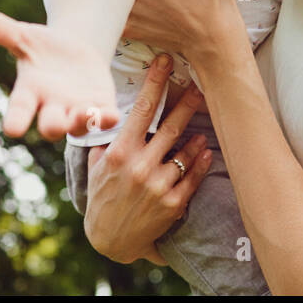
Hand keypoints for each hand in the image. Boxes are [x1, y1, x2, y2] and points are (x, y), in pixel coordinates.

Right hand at [0, 8, 119, 139]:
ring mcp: (76, 110)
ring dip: (82, 122)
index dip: (16, 120)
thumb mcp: (24, 37)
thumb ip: (1, 30)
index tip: (12, 129)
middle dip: (52, 126)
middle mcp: (52, 107)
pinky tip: (113, 115)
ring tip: (87, 114)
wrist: (73, 53)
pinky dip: (107, 119)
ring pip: (78, 125)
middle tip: (54, 126)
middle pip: (50, 125)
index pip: (20, 110)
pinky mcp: (100, 106)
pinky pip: (104, 118)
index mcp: (30, 93)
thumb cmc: (42, 48)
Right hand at [83, 55, 211, 264]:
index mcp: (119, 153)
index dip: (155, 82)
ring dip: (197, 133)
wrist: (109, 240)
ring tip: (204, 119)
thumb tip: (111, 113)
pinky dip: (201, 162)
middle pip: (172, 126)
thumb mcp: (96, 166)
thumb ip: (106, 140)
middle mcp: (140, 167)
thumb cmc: (102, 197)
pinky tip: (206, 150)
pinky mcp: (173, 204)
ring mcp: (158, 186)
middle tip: (200, 84)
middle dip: (187, 102)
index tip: (165, 62)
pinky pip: (192, 177)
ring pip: (186, 151)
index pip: (142, 110)